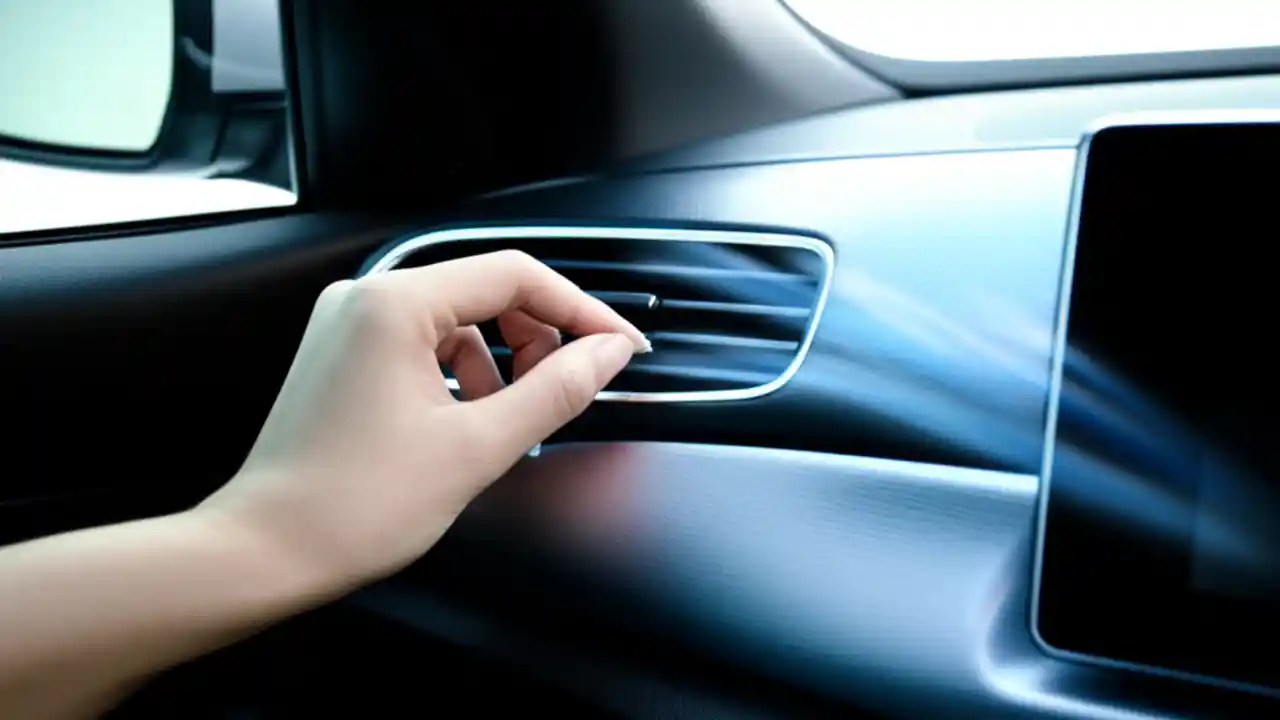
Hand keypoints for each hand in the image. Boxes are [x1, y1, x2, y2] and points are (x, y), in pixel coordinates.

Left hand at [198, 251, 647, 588]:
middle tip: (568, 390)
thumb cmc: (354, 505)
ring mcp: (348, 324)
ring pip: (457, 320)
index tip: (619, 348)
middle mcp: (365, 298)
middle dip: (538, 338)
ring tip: (512, 419)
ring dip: (500, 360)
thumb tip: (607, 354)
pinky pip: (424, 342)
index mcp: (395, 304)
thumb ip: (554, 390)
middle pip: (486, 291)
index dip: (581, 310)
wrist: (264, 552)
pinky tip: (469, 421)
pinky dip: (461, 373)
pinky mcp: (342, 354)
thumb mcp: (478, 447)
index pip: (515, 276)